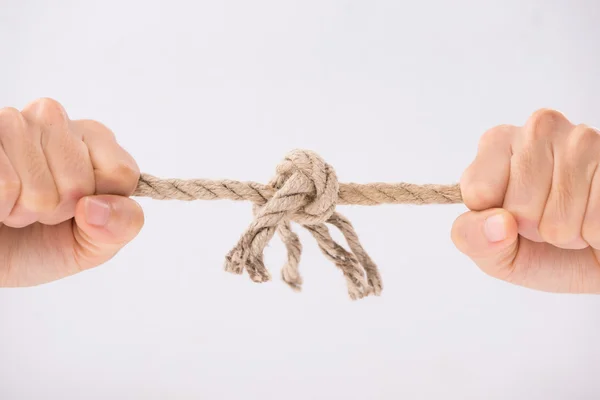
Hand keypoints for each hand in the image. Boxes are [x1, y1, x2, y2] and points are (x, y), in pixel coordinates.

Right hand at [0, 98, 143, 286]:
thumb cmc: (40, 243)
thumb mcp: (95, 243)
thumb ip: (121, 225)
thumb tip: (96, 207)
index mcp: (95, 138)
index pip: (121, 173)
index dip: (101, 206)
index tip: (80, 208)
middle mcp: (55, 120)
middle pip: (79, 183)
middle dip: (58, 211)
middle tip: (38, 208)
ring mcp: (13, 123)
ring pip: (40, 190)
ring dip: (24, 211)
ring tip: (14, 203)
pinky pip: (6, 186)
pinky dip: (2, 208)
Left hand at [452, 108, 599, 293]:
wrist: (594, 256)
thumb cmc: (541, 248)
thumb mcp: (493, 251)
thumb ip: (472, 237)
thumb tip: (499, 224)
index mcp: (497, 142)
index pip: (479, 191)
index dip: (493, 220)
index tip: (507, 216)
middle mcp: (538, 129)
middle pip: (519, 206)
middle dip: (533, 229)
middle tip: (547, 219)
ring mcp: (582, 141)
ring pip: (559, 218)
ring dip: (567, 234)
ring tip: (574, 218)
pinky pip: (595, 223)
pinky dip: (594, 235)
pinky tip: (595, 218)